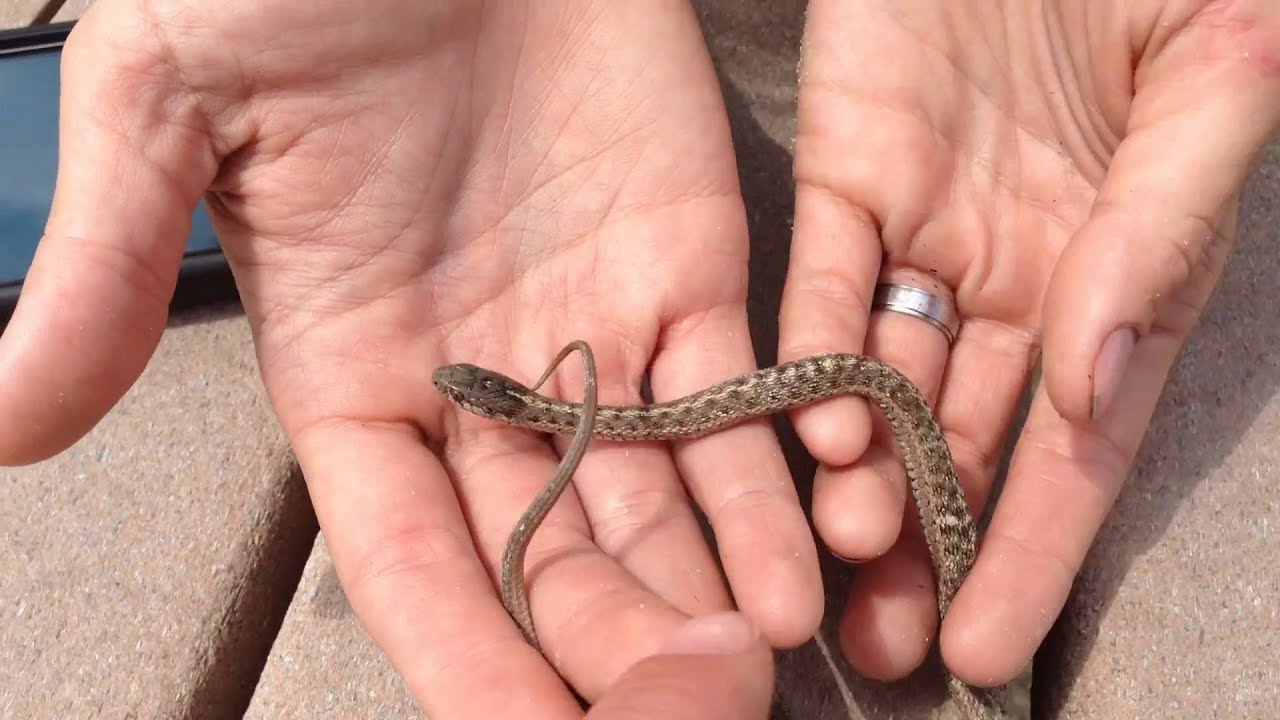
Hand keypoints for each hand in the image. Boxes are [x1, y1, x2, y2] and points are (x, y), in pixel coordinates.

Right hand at [0, 0, 820, 714]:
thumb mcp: (164, 105)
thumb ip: (106, 268)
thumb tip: (5, 423)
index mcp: (353, 367)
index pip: (406, 553)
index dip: (463, 652)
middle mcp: (480, 373)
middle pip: (546, 551)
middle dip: (607, 646)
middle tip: (675, 717)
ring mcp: (594, 328)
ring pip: (653, 496)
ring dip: (703, 591)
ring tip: (750, 674)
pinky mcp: (690, 263)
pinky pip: (739, 394)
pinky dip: (767, 479)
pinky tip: (799, 565)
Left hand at [781, 0, 1279, 686]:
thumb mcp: (1215, 81)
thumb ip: (1161, 229)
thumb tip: (1100, 381)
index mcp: (1119, 272)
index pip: (1073, 443)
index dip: (1032, 546)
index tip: (988, 646)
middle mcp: (1020, 276)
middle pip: (964, 440)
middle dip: (925, 542)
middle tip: (881, 642)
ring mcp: (928, 230)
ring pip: (883, 382)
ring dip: (857, 473)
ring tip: (836, 553)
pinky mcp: (848, 173)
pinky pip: (822, 282)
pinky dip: (812, 356)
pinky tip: (806, 430)